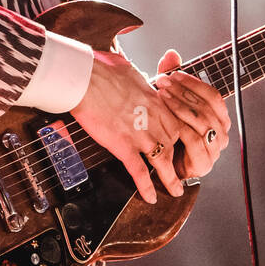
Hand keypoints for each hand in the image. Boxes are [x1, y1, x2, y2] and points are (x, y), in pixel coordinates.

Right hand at [70, 50, 188, 203]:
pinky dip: (145, 186)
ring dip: (170, 178)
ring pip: (162, 160)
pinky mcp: (123, 145)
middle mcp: (152, 118)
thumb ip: (134, 77)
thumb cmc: (101, 69)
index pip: (175, 122)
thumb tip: (128, 70)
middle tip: (179, 167)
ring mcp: (139, 133)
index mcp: (154, 100)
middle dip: (176, 156)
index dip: (178, 135)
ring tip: (175, 190)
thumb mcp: (128, 69)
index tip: (178, 143)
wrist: (86, 78)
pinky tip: (149, 197)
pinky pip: (138, 171)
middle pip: (173, 142)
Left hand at [152, 49, 230, 180]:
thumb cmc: (166, 131)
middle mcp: (221, 133)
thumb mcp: (168, 101)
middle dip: (183, 93)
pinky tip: (166, 118)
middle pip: (207, 108)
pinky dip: (180, 127)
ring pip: (203, 123)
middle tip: (162, 82)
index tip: (173, 74)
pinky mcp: (203, 164)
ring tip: (161, 96)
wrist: (160, 164)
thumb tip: (171, 53)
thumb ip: (173, 78)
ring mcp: (214, 150)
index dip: (193, 83)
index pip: (213, 95)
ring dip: (180, 107)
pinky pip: (195, 141)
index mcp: (219, 117)